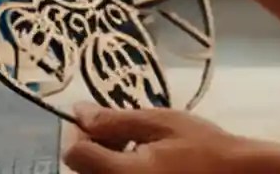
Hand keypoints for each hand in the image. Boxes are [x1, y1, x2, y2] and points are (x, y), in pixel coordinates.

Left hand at [63, 103, 253, 173]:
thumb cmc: (205, 147)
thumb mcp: (161, 124)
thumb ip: (116, 120)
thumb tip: (79, 112)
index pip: (74, 154)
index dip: (80, 132)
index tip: (99, 119)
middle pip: (82, 169)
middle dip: (93, 146)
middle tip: (120, 131)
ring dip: (104, 161)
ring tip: (135, 147)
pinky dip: (119, 173)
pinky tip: (143, 164)